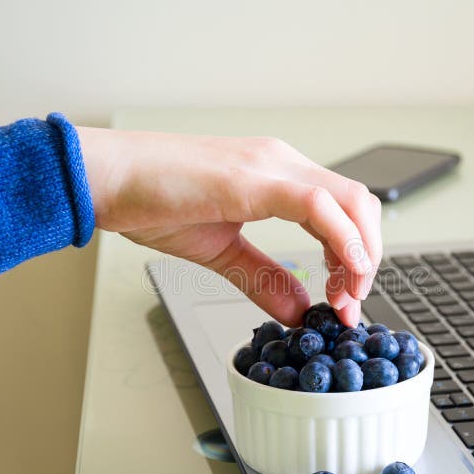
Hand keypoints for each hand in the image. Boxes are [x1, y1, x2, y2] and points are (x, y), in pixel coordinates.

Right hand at [77, 127, 381, 326]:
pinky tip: (342, 273)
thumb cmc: (151, 201)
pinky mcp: (252, 178)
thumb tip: (298, 310)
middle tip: (349, 304)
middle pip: (360, 205)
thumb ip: (263, 278)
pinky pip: (317, 204)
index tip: (346, 300)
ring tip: (344, 297)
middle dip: (368, 259)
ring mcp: (270, 166)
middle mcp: (282, 163)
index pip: (344, 211)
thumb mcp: (220, 250)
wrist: (105, 178)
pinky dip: (340, 239)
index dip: (357, 257)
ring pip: (350, 202)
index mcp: (277, 176)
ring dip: (360, 254)